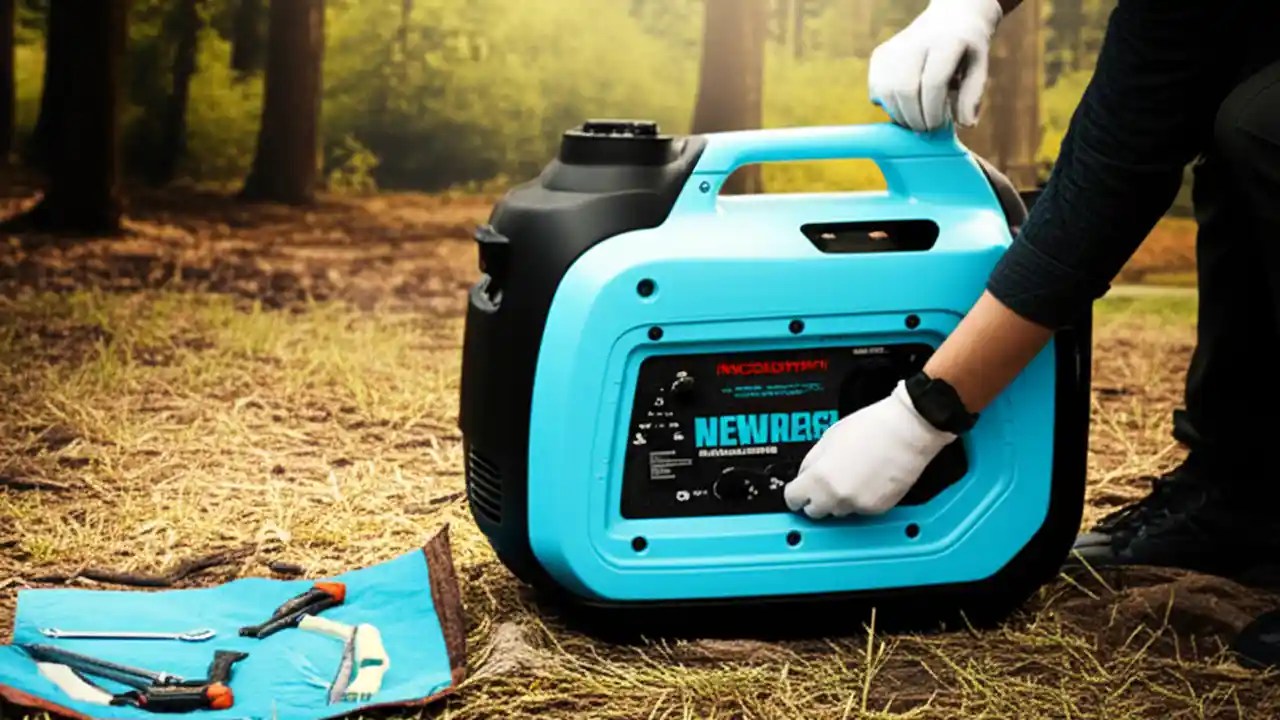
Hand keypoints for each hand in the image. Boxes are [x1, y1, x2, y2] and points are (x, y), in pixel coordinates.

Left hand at [784, 381, 956, 517]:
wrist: (907, 431)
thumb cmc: (871, 428)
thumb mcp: (828, 438)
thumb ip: (812, 462)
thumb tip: (804, 476)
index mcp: (819, 478)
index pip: (793, 499)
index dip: (795, 493)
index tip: (798, 492)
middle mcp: (837, 496)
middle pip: (815, 510)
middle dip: (816, 498)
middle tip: (825, 483)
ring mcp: (858, 505)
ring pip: (838, 511)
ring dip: (839, 499)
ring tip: (852, 476)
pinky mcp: (877, 509)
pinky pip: (860, 510)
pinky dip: (860, 500)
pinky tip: (868, 480)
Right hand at [867, 0, 1003, 130]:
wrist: (948, 20)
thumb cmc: (965, 50)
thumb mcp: (978, 67)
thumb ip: (972, 95)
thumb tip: (965, 124)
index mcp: (945, 41)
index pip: (933, 82)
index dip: (934, 112)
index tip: (939, 127)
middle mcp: (915, 40)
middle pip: (905, 89)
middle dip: (915, 118)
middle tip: (926, 129)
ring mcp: (893, 47)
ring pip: (886, 92)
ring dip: (900, 115)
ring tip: (916, 120)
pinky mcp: (879, 55)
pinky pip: (877, 90)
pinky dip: (888, 105)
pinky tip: (904, 105)